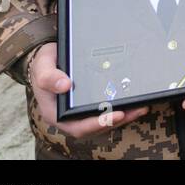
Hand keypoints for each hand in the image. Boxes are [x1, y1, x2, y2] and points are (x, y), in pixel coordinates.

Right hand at [29, 42, 149, 138]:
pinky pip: (107, 109)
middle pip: (96, 126)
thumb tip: (64, 85)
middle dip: (117, 121)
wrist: (48, 58)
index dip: (97, 124)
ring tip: (142, 107)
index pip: (77, 126)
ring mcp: (81, 110)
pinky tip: (136, 100)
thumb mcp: (42, 67)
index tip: (116, 115)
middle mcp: (70, 116)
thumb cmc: (44, 64)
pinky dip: (122, 107)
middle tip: (137, 110)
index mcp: (56, 113)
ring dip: (124, 115)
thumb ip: (49, 77)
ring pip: (104, 119)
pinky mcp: (90, 102)